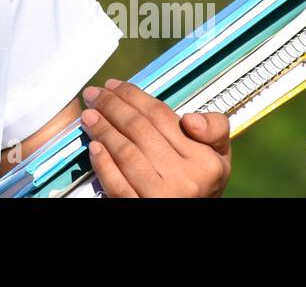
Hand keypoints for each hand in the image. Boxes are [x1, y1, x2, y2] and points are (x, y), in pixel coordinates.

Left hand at [81, 79, 231, 196]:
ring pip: (126, 153)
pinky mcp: (140, 209)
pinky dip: (103, 164)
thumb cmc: (199, 183)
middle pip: (140, 130)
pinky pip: (117, 185)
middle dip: (112, 106)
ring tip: (88, 116)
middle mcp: (187, 179)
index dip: (133, 96)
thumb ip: (214, 130)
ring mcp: (163, 197)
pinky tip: (94, 148)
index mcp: (205, 161)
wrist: (192, 219)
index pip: (161, 116)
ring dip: (103, 129)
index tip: (114, 86)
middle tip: (94, 95)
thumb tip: (190, 119)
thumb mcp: (217, 157)